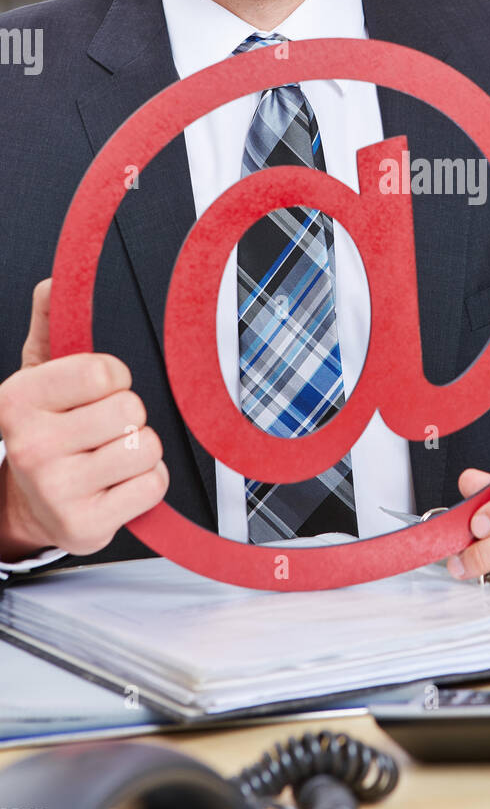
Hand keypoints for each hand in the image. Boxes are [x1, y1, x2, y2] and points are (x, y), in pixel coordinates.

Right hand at [0, 278, 168, 560]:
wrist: (31, 504)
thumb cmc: (47, 429)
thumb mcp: (40, 374)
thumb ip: (52, 324)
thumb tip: (52, 282)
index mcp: (18, 399)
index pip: (103, 373)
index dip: (114, 379)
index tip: (99, 391)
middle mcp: (31, 445)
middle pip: (130, 410)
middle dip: (129, 417)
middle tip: (102, 430)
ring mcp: (56, 490)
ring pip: (145, 447)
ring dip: (139, 451)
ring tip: (110, 457)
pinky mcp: (84, 526)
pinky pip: (152, 486)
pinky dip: (146, 484)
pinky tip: (117, 485)